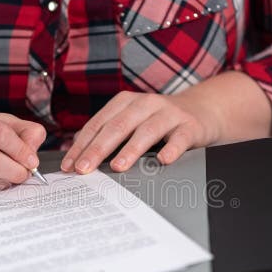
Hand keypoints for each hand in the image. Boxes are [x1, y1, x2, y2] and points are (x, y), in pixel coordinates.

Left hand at [60, 91, 216, 173]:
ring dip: (130, 149)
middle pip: (118, 126)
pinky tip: (163, 160)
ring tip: (117, 166)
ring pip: (147, 131)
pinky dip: (171, 149)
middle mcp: (146, 104)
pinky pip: (180, 138)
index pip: (98, 124)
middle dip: (98, 149)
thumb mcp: (131, 121)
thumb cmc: (159, 121)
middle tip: (84, 169)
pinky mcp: (190, 126)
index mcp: (126, 103)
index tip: (69, 165)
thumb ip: (107, 133)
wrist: (202, 110)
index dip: (82, 145)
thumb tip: (77, 153)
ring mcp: (169, 114)